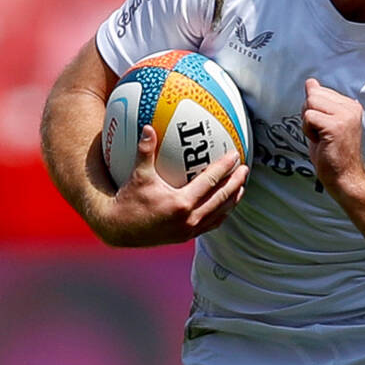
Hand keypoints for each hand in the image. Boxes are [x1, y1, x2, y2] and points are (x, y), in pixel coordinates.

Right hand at [99, 125, 246, 246]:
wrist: (119, 230)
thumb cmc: (127, 201)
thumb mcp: (138, 175)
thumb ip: (145, 151)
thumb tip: (148, 127)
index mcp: (181, 203)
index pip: (211, 181)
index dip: (225, 167)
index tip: (235, 155)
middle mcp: (190, 218)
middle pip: (222, 198)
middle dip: (236, 183)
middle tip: (245, 169)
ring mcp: (190, 230)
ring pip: (220, 213)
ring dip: (232, 200)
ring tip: (241, 187)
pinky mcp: (187, 236)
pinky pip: (211, 224)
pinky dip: (221, 213)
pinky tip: (225, 205)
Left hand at [302, 78, 364, 197]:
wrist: (344, 177)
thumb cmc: (334, 155)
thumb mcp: (324, 122)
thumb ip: (318, 102)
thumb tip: (311, 82)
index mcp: (350, 105)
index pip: (319, 91)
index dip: (313, 110)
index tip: (324, 128)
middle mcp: (351, 108)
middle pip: (313, 94)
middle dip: (309, 113)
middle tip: (321, 133)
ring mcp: (345, 116)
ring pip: (310, 103)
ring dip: (308, 123)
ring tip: (321, 137)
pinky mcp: (336, 125)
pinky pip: (308, 117)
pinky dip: (308, 131)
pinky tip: (321, 141)